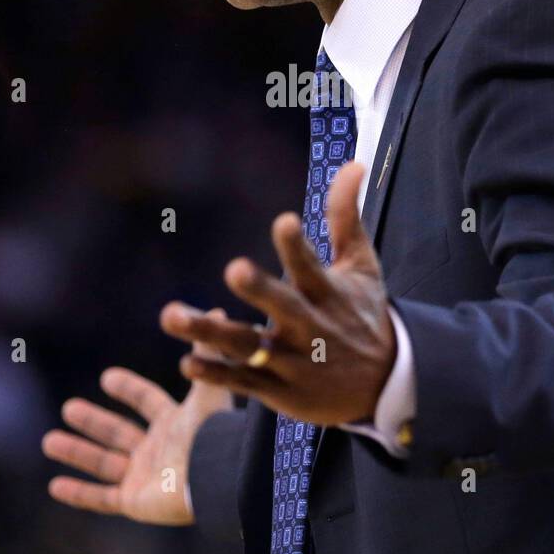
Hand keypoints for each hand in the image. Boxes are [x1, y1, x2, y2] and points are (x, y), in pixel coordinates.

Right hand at [42, 315, 234, 524]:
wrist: (216, 480)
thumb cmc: (215, 436)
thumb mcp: (207, 390)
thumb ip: (206, 353)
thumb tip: (215, 309)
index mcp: (177, 424)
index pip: (149, 402)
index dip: (129, 389)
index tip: (107, 377)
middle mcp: (161, 451)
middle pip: (120, 434)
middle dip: (94, 421)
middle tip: (68, 407)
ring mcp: (147, 479)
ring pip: (105, 465)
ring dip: (78, 453)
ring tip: (49, 441)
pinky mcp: (137, 503)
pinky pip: (102, 499)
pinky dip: (79, 494)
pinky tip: (55, 485)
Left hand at [159, 162, 395, 425]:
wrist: (383, 385)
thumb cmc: (363, 314)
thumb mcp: (362, 266)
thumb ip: (346, 215)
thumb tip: (353, 162)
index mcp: (328, 293)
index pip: (311, 265)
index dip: (296, 245)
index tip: (283, 221)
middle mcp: (309, 326)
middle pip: (281, 306)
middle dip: (259, 288)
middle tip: (234, 268)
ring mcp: (292, 361)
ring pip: (248, 346)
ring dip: (209, 332)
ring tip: (171, 316)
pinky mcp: (279, 390)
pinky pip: (243, 382)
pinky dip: (216, 373)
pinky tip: (187, 362)